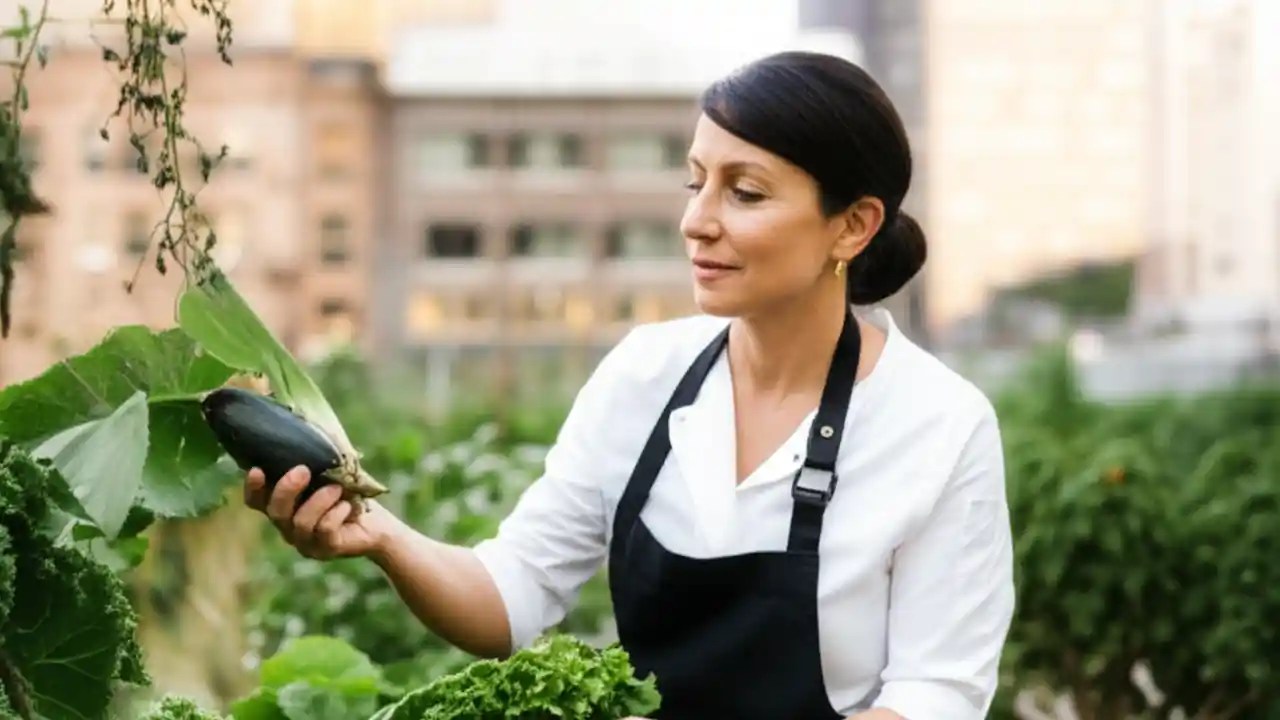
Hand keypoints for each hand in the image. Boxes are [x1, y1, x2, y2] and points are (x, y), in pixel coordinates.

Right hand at [244, 465, 393, 559]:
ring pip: (301, 523)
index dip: (252, 487)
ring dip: (319, 501)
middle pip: (275, 512)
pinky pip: (324, 531)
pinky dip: (335, 513)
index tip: (257, 469)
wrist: (379, 525)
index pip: (256, 501)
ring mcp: (307, 542)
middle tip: (304, 470)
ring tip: (337, 488)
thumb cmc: (351, 495)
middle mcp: (289, 527)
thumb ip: (316, 463)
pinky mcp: (327, 549)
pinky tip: (348, 506)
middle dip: (286, 489)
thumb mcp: (332, 475)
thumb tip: (308, 435)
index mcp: (285, 507)